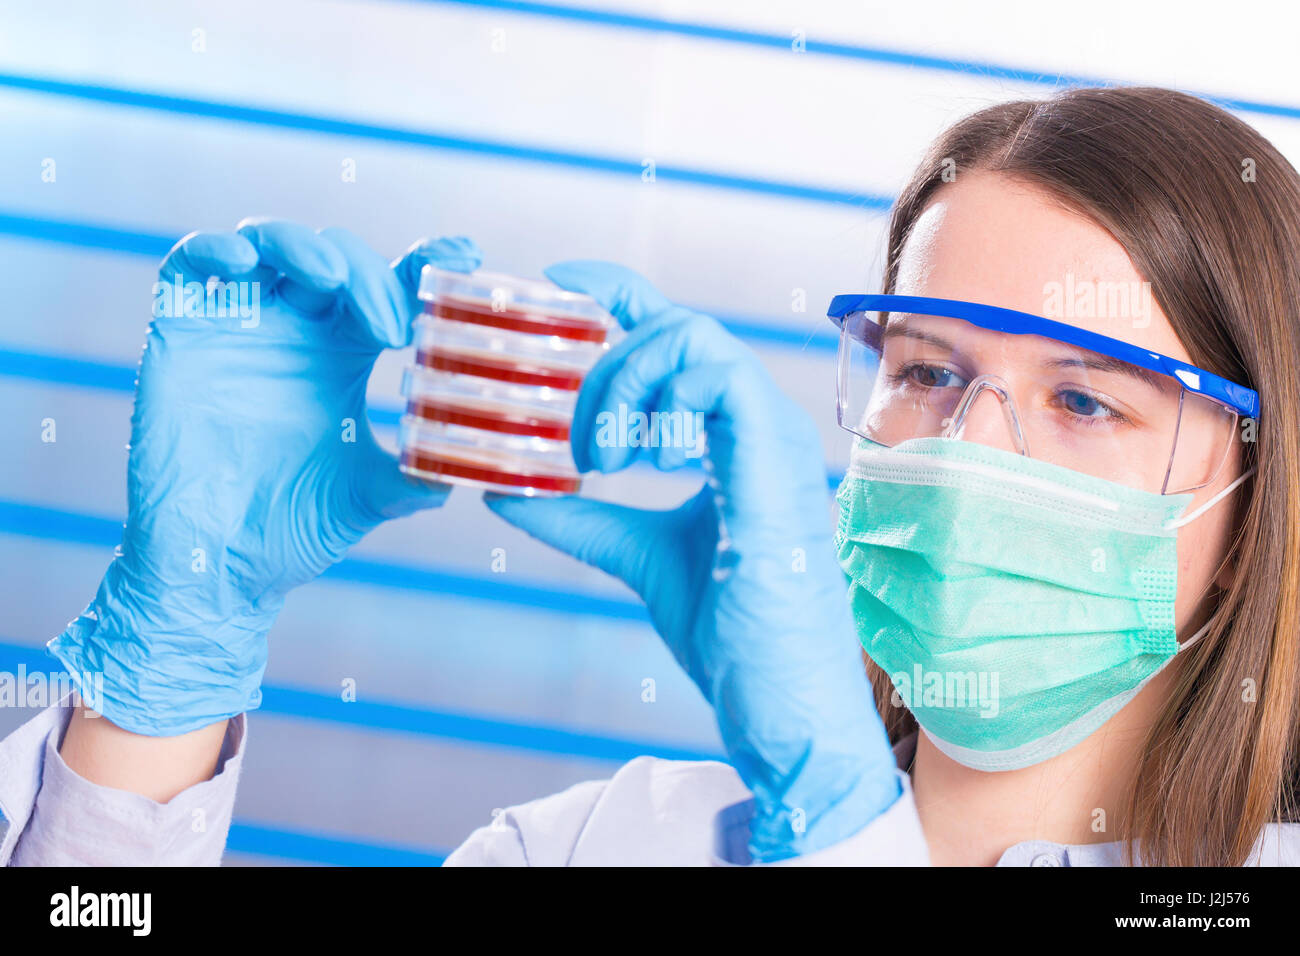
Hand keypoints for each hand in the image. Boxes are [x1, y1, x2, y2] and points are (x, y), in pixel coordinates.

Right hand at [48, 219, 480, 735]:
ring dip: (304, 246)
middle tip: (395, 327)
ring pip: (270, 242)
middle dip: (371, 276)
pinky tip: (242, 263)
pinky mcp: (181, 333)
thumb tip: (472, 464)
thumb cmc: (293, 529)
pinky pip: (188, 265)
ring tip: (332, 280)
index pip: (389, 286)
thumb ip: (418, 475)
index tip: (465, 256)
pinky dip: (213, 248)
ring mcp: (239, 326)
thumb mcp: (370, 497)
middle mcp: (295, 330)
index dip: (425, 261)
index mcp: (344, 354)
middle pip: (339, 258)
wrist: (217, 568)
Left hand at [485, 262, 900, 860]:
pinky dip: (663, 404)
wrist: (777, 695)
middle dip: (605, 364)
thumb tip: (503, 491)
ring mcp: (772, 437)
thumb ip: (578, 518)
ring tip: (599, 458)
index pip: (678, 335)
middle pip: (677, 328)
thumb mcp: (635, 555)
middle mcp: (757, 425)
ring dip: (626, 384)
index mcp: (733, 437)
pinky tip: (641, 462)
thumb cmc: (731, 630)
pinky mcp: (774, 458)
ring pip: (695, 340)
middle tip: (575, 441)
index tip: (559, 284)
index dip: (619, 293)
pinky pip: (717, 379)